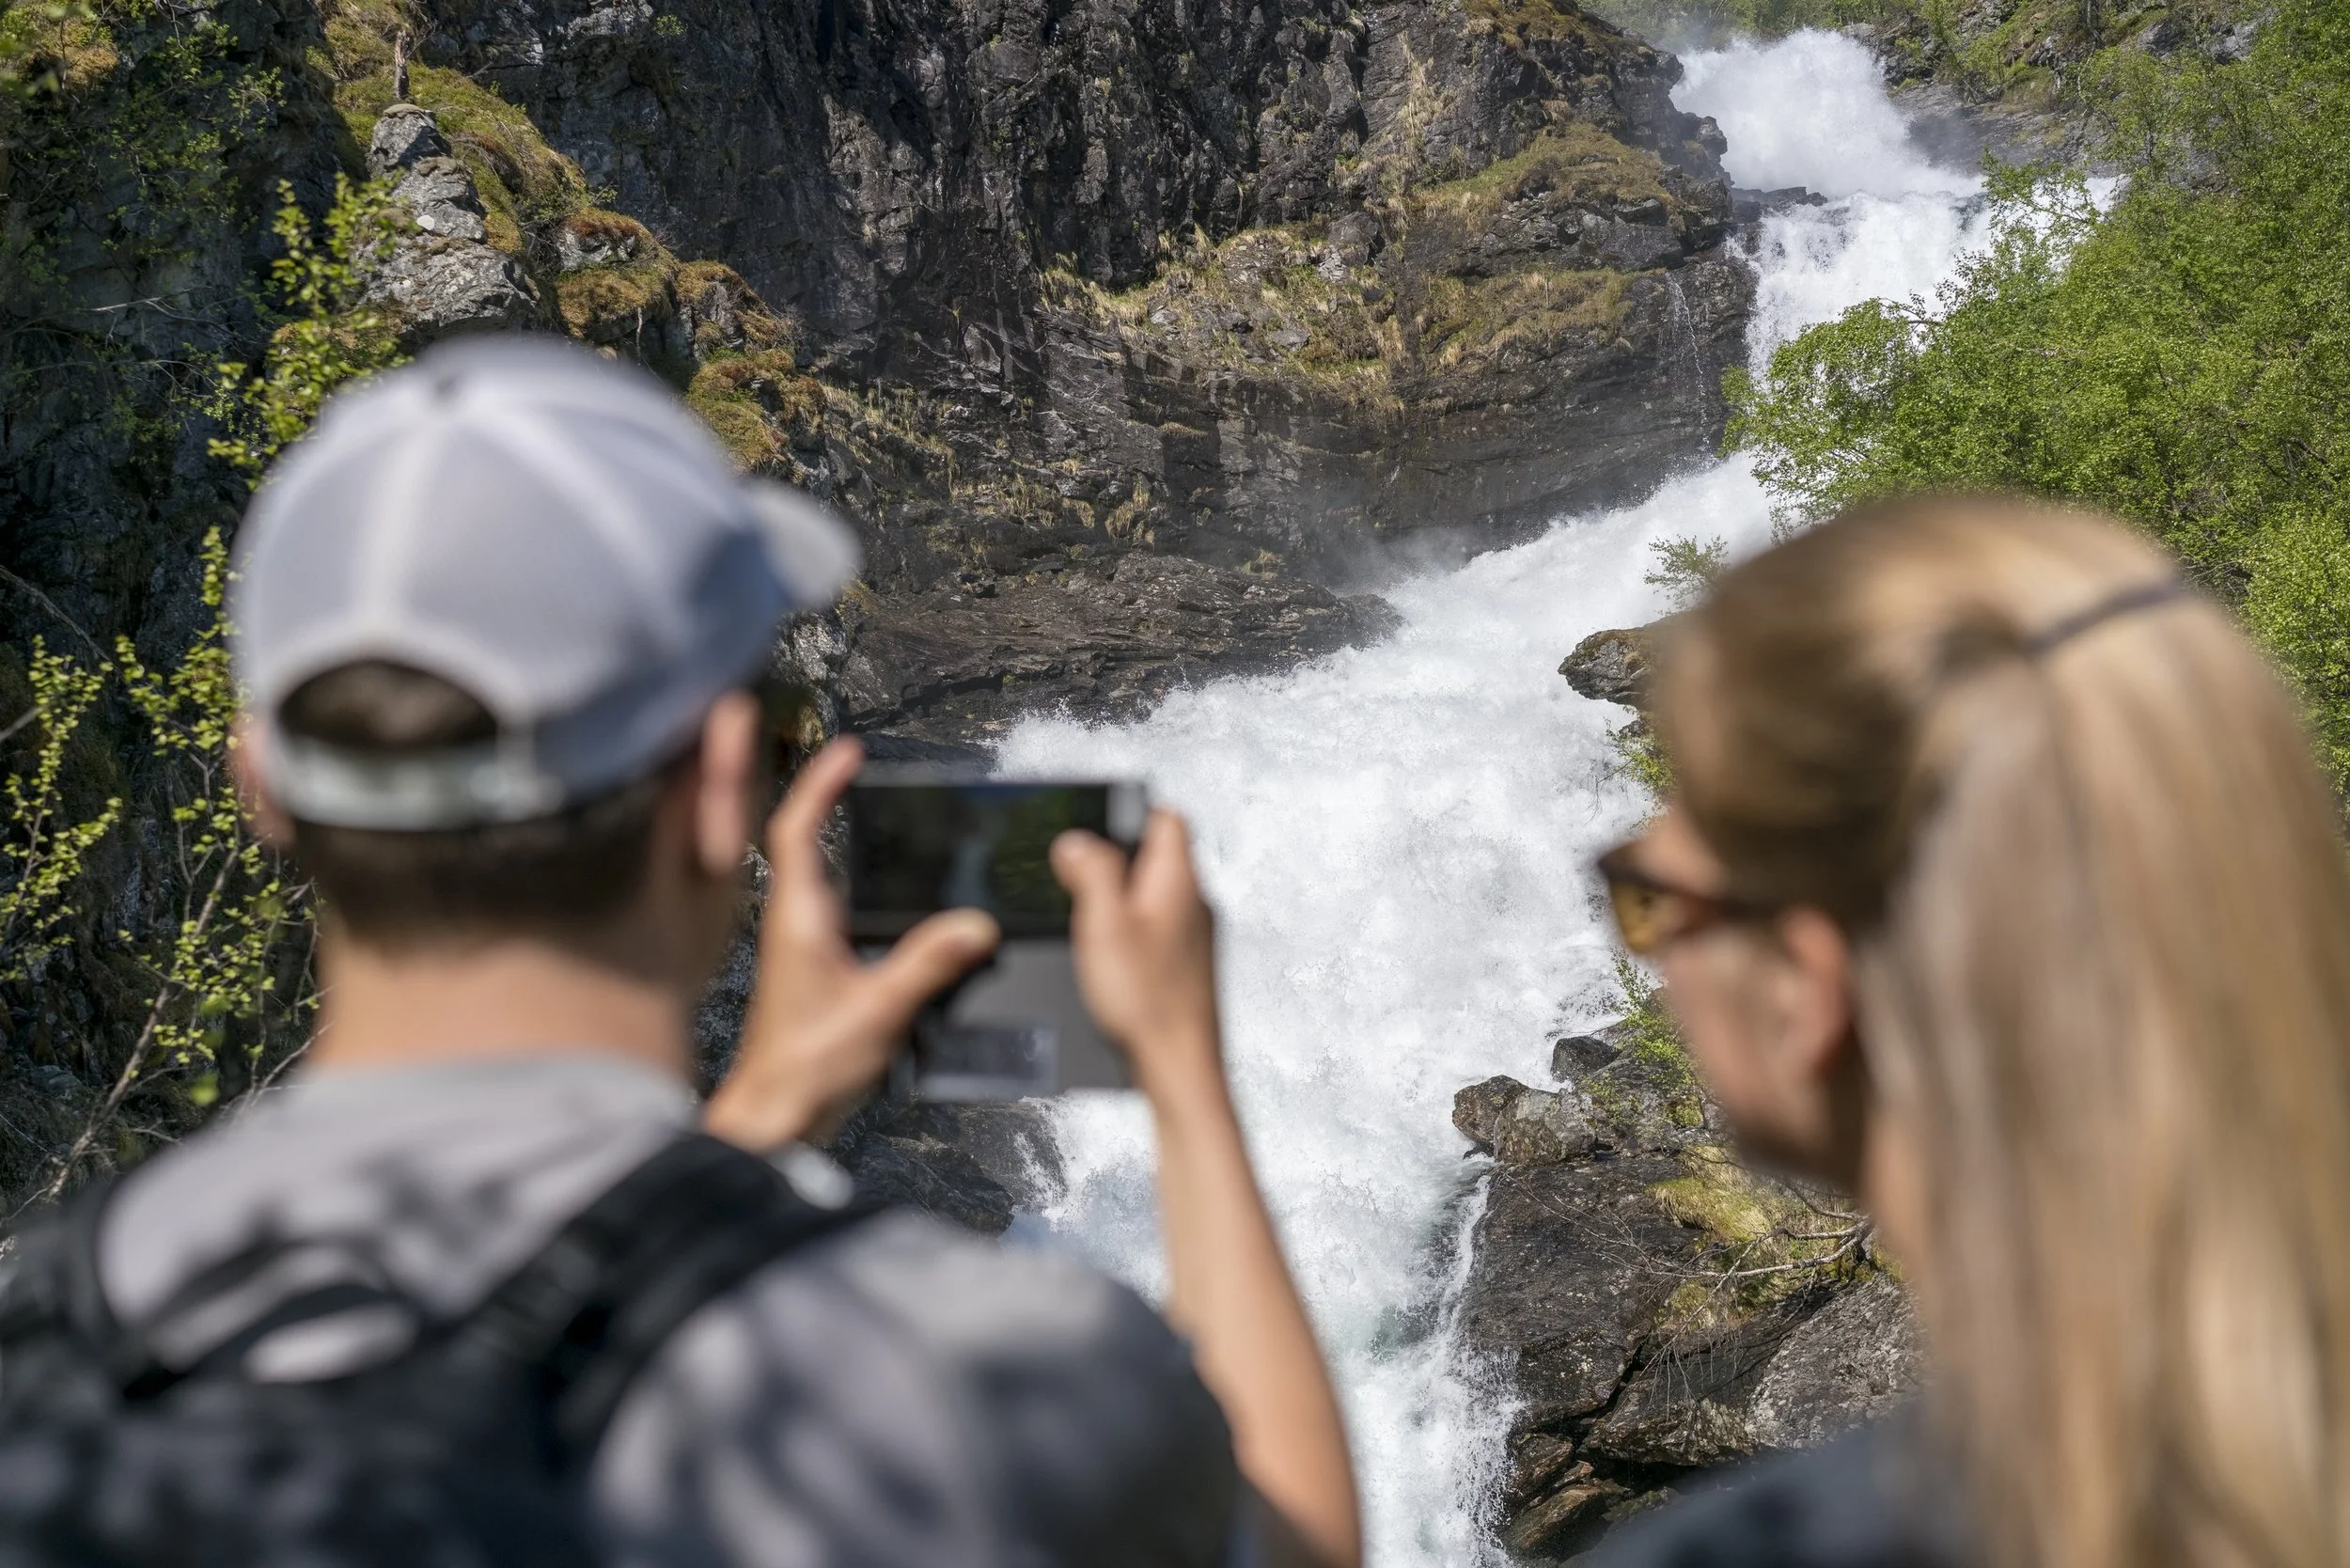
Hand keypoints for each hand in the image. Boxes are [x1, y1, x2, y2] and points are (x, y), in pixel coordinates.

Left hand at [703, 738, 998, 1149]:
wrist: (773, 1119)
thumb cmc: (806, 1069)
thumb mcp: (879, 1010)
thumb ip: (929, 964)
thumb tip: (976, 923)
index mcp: (799, 919)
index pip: (797, 830)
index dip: (819, 785)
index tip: (849, 752)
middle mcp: (794, 925)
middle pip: (802, 843)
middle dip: (827, 799)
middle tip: (861, 770)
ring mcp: (799, 949)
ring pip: (817, 877)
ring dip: (839, 841)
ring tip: (879, 818)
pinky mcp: (812, 973)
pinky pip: (832, 911)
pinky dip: (854, 886)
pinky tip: (888, 896)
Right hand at [1051, 810, 1226, 1110]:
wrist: (1180, 1066)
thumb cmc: (1148, 1002)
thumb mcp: (1103, 925)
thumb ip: (1091, 873)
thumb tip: (1076, 840)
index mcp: (1179, 881)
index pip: (1167, 817)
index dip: (1129, 812)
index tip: (1095, 826)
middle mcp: (1196, 903)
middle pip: (1159, 856)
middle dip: (1117, 861)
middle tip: (1080, 880)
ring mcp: (1196, 937)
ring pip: (1157, 895)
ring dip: (1123, 900)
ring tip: (1092, 923)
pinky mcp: (1189, 966)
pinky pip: (1158, 930)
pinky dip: (1132, 932)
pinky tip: (1110, 959)